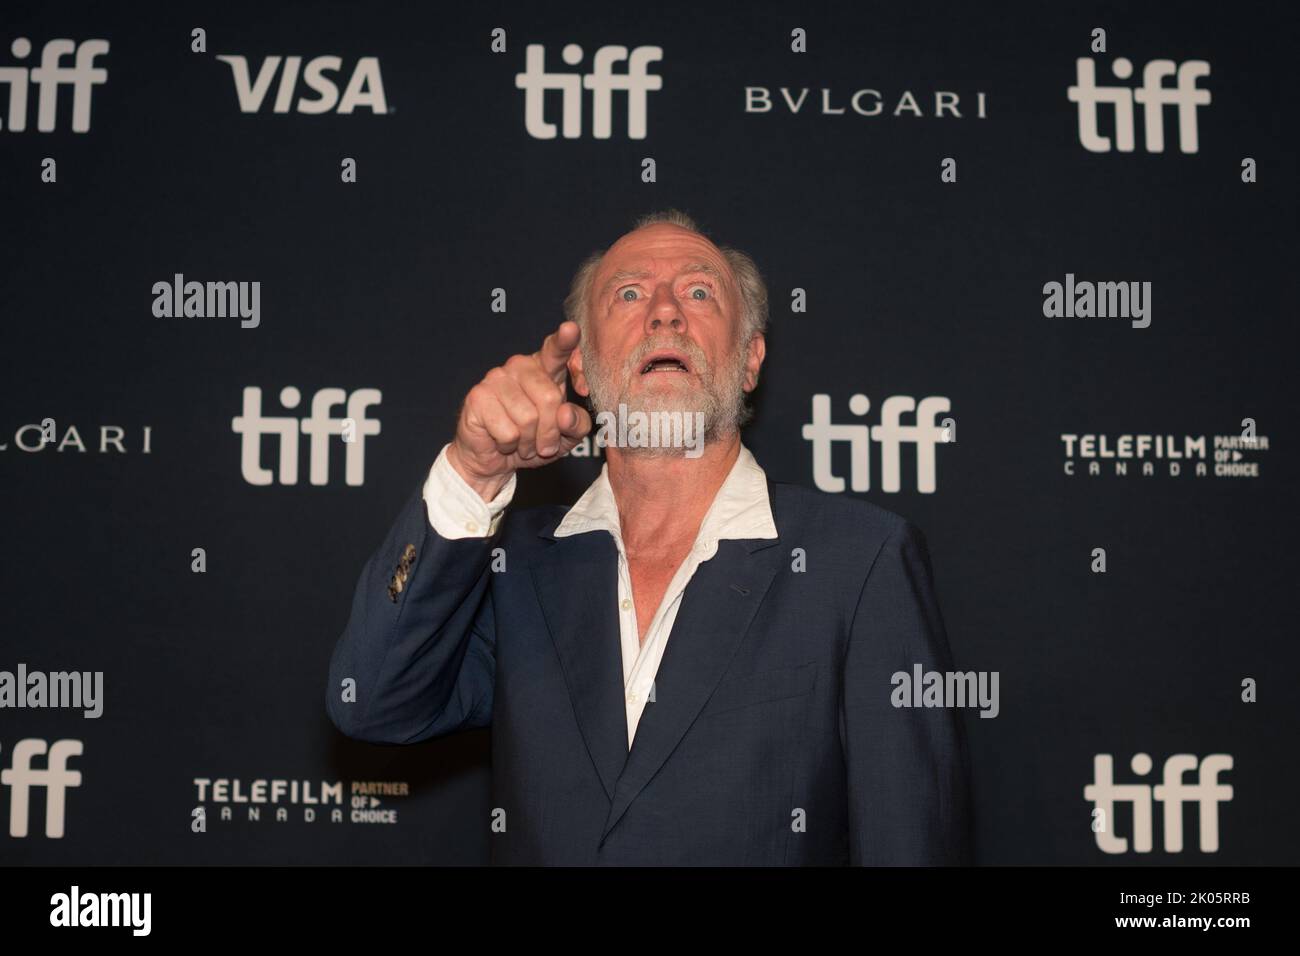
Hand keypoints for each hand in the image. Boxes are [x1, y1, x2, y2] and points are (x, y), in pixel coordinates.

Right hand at [447, 320, 592, 500]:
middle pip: (550, 398)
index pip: (556, 350)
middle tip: (541, 443)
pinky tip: (502, 441)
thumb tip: (565, 415)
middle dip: (550, 432)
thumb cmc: (532, 441)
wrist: (493, 460)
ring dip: (529, 442)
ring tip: (521, 442)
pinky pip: (508, 432)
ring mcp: (496, 378)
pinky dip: (509, 446)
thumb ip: (577, 424)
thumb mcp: (566, 437)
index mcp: (545, 368)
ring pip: (528, 418)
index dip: (565, 341)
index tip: (571, 329)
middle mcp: (520, 366)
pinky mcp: (478, 397)